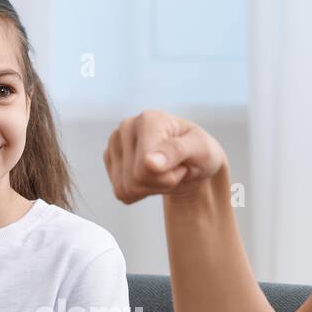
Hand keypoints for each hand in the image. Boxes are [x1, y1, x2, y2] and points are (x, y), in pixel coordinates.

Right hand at [103, 110, 227, 203]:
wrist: (192, 160)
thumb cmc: (200, 153)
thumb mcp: (202, 150)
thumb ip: (176, 152)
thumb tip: (149, 162)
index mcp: (149, 119)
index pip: (147, 169)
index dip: (169, 177)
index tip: (182, 163)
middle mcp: (127, 127)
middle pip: (134, 181)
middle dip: (160, 184)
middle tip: (174, 169)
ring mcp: (115, 142)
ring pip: (125, 189)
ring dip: (150, 189)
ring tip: (163, 171)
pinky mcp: (109, 158)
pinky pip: (121, 192)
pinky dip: (139, 192)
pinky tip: (150, 176)